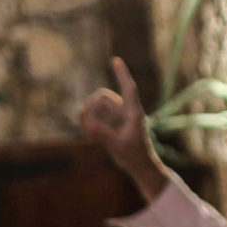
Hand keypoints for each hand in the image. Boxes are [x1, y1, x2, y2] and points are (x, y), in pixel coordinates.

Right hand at [78, 57, 169, 202]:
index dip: (122, 74)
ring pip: (100, 105)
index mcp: (133, 113)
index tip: (115, 60)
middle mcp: (126, 111)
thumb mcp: (117, 146)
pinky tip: (90, 131)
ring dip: (90, 113)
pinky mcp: (114, 124)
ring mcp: (119, 117)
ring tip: (88, 128)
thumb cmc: (133, 156)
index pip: (128, 88)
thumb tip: (89, 125)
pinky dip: (91, 119)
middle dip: (93, 106)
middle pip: (105, 97)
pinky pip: (98, 114)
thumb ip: (103, 134)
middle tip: (87, 123)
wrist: (140, 165)